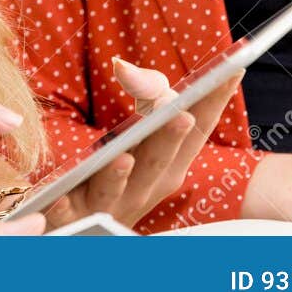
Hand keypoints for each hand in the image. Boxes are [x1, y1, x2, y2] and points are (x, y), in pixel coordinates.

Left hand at [42, 58, 243, 228]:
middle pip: (158, 162)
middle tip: (182, 116)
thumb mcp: (139, 140)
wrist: (82, 226)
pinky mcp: (72, 217)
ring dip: (119, 175)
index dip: (213, 103)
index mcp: (167, 169)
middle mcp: (144, 189)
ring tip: (122, 158)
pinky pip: (67, 213)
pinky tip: (58, 199)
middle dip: (170, 139)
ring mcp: (109, 205)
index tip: (233, 68)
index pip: (196, 133)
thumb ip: (144, 102)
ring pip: (114, 190)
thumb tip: (124, 65)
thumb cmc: (117, 175)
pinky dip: (64, 208)